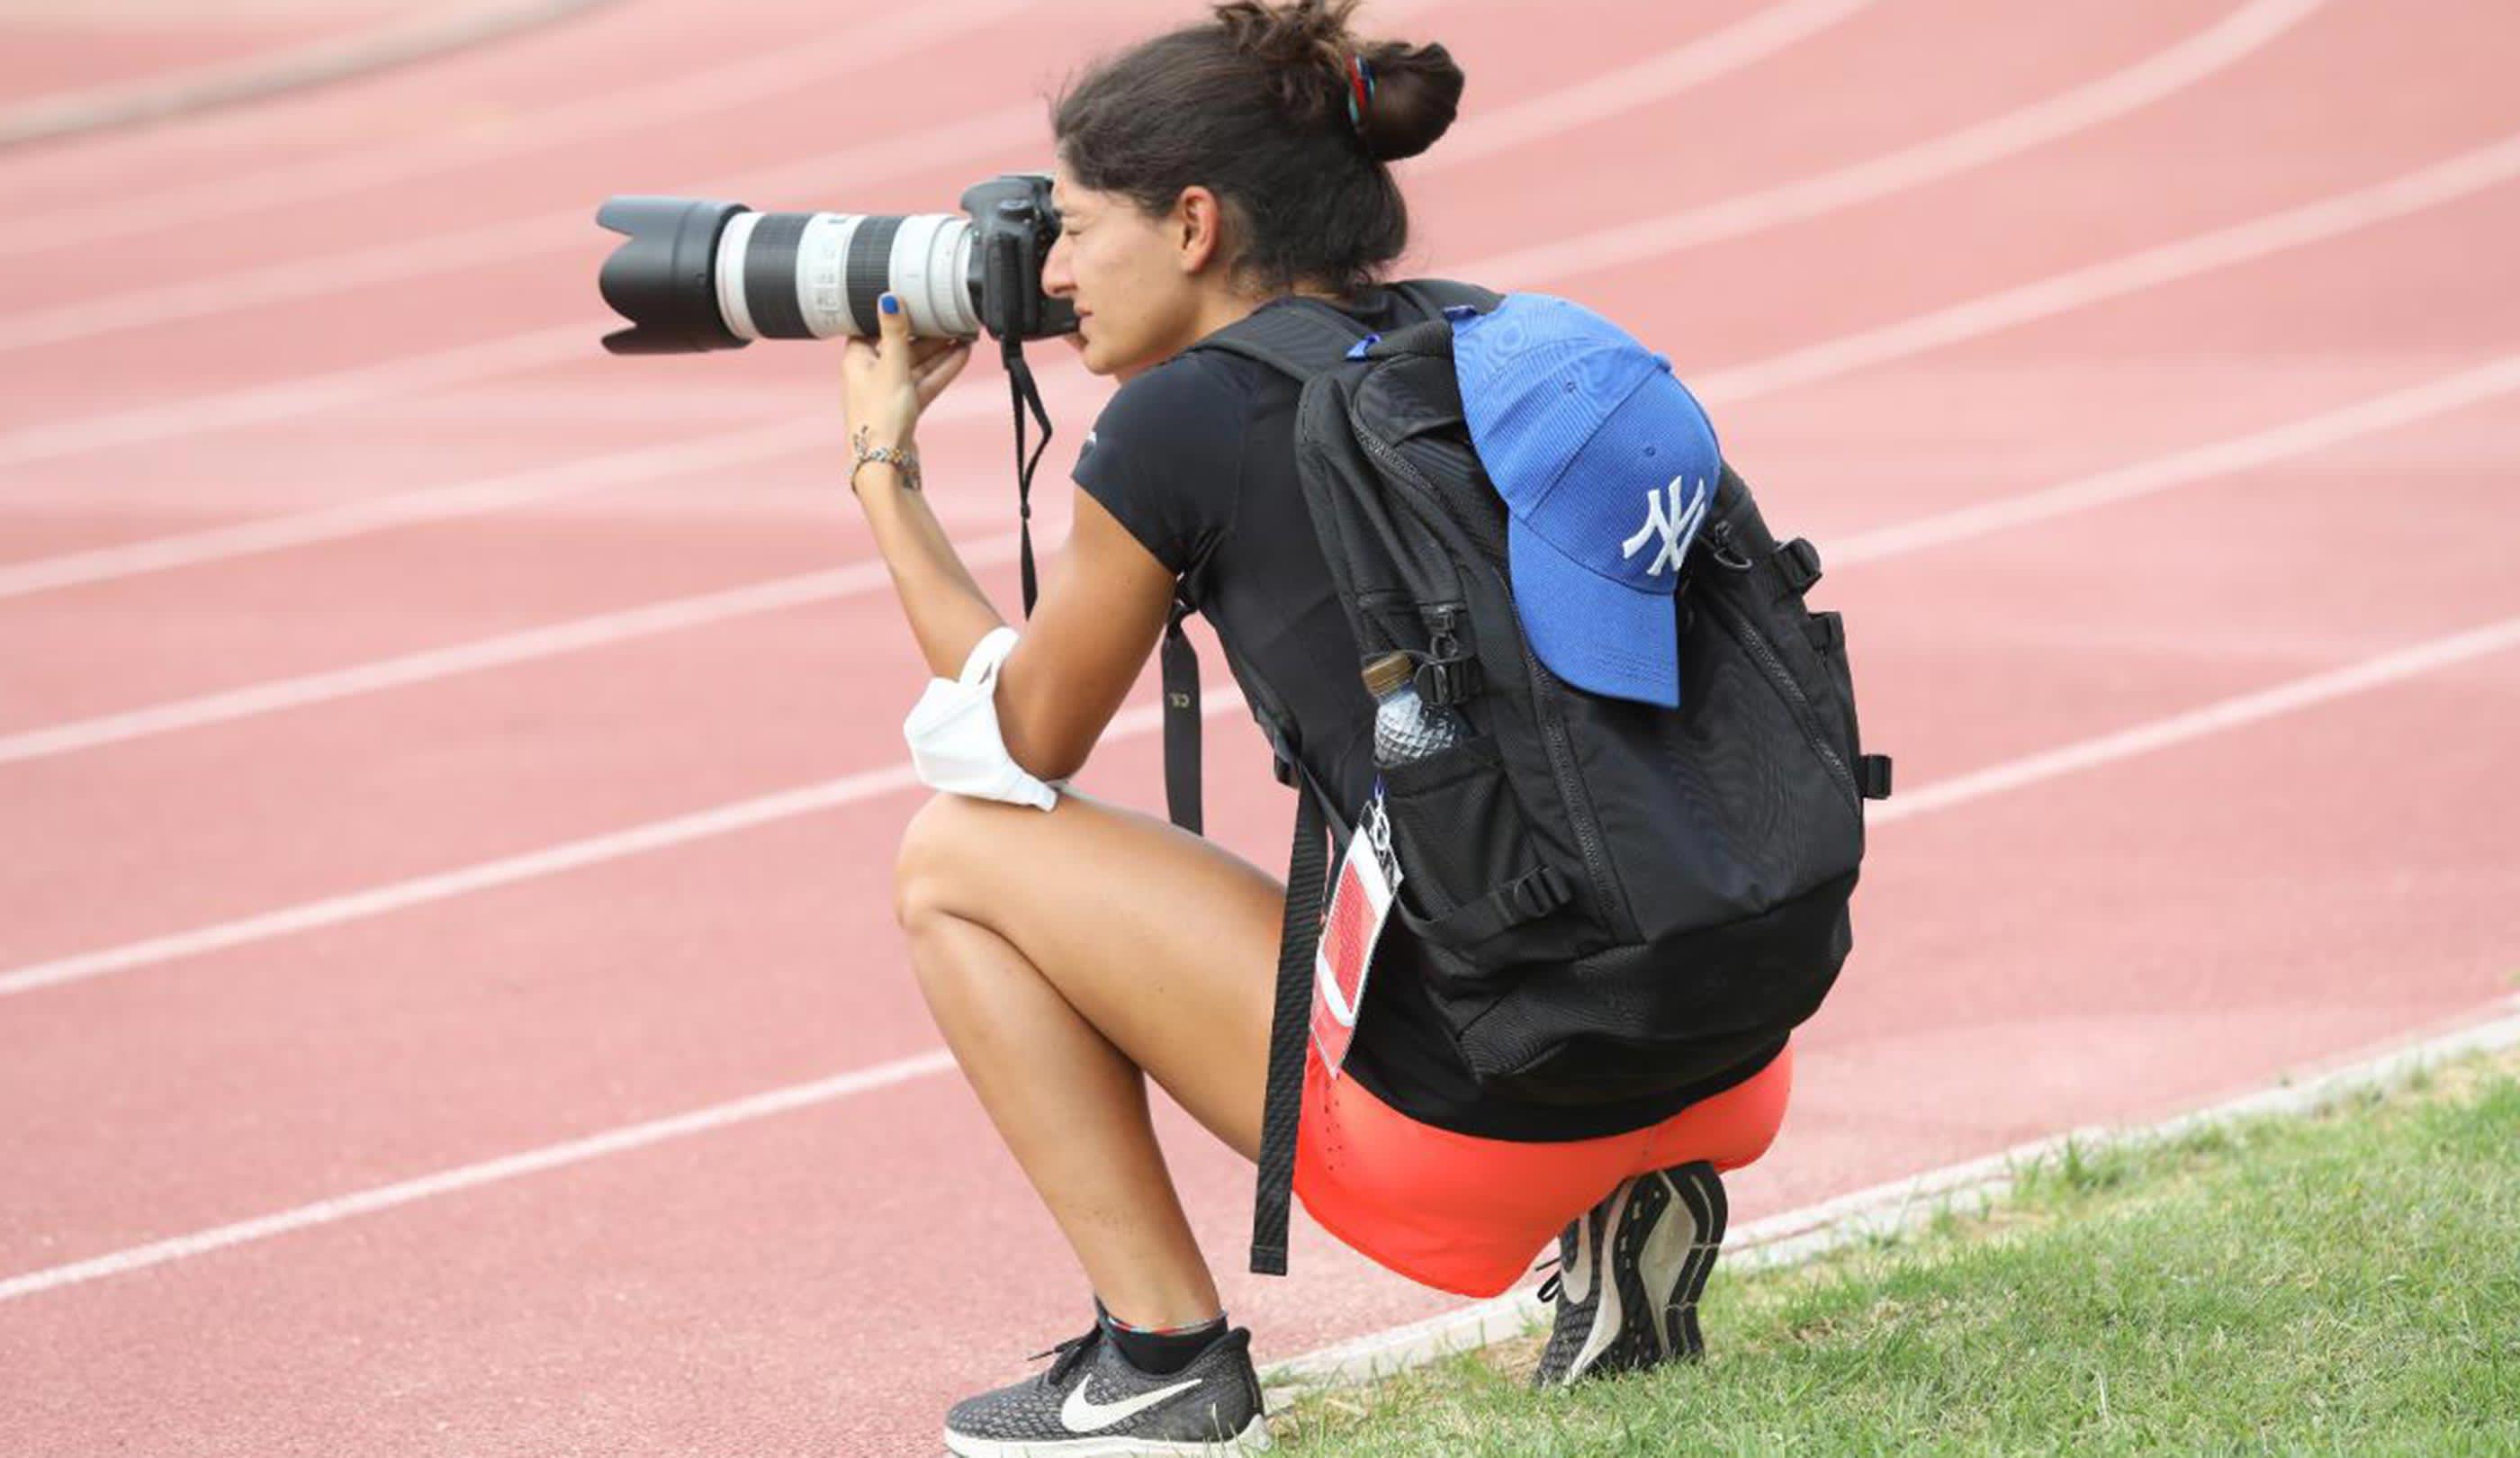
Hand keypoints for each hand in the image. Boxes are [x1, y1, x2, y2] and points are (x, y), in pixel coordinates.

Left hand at [841, 293, 973, 455]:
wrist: (885, 462)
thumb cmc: (878, 418)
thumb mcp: (891, 366)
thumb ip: (895, 332)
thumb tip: (888, 298)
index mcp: (857, 358)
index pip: (875, 327)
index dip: (896, 314)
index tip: (916, 299)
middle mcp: (871, 372)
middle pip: (901, 344)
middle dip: (927, 333)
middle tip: (950, 317)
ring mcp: (889, 390)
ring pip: (917, 364)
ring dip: (939, 351)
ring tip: (963, 335)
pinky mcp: (905, 406)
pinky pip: (925, 382)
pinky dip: (942, 370)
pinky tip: (961, 357)